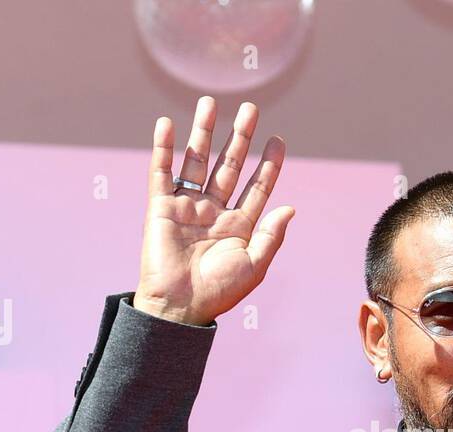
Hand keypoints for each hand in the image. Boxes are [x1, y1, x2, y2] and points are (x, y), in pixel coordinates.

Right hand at [133, 96, 293, 324]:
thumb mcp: (254, 264)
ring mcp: (188, 206)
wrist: (180, 307)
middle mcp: (215, 211)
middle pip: (229, 165)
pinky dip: (163, 148)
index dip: (268, 163)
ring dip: (203, 132)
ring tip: (210, 104)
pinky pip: (162, 172)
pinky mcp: (161, 207)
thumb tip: (291, 208)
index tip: (278, 139)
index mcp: (240, 226)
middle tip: (250, 109)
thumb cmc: (219, 292)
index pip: (257, 186)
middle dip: (239, 138)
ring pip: (197, 161)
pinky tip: (167, 125)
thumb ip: (272, 235)